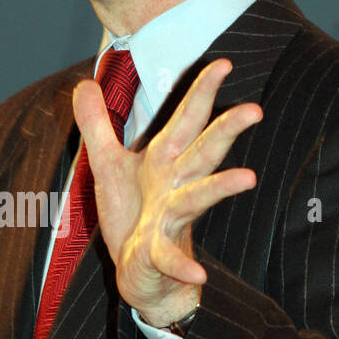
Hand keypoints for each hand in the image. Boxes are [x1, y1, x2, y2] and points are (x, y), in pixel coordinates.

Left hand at [72, 58, 261, 328]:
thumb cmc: (133, 215)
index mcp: (164, 161)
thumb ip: (96, 125)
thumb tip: (84, 83)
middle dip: (226, 130)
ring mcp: (170, 220)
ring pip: (198, 198)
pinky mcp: (159, 253)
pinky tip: (198, 272)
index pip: (187, 120)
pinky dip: (183, 265)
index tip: (224, 63)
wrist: (143, 274)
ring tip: (249, 178)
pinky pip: (171, 257)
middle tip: (255, 109)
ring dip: (221, 188)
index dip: (202, 92)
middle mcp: (175, 186)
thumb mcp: (107, 165)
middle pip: (204, 152)